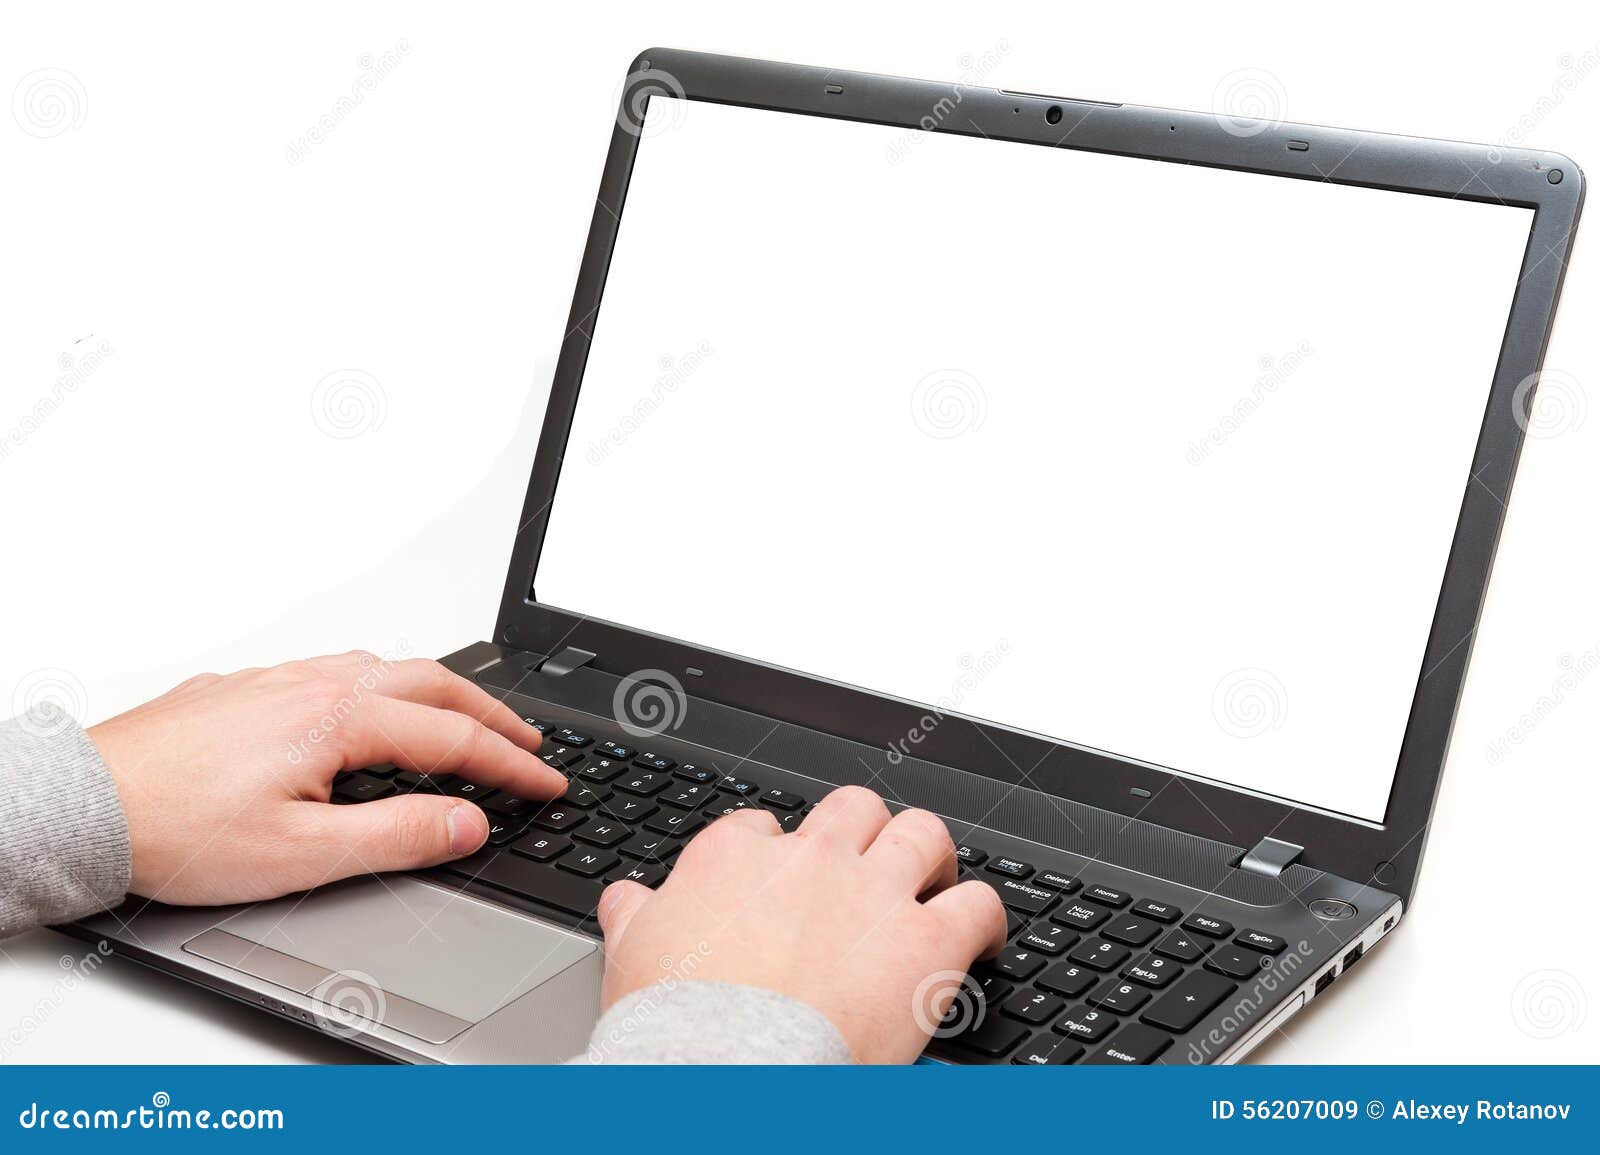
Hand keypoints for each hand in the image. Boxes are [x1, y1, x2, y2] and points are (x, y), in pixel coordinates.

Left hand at [87, 651, 560, 904]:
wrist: (84, 804)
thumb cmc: (177, 830)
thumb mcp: (302, 854)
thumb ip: (397, 834)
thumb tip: (468, 821)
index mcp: (339, 719)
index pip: (453, 739)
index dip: (510, 765)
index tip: (546, 783)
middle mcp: (313, 685)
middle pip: (432, 683)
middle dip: (491, 712)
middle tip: (528, 742)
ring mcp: (276, 680)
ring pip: (382, 667)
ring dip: (438, 690)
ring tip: (463, 715)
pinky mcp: (243, 689)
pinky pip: (335, 668)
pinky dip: (382, 684)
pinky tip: (367, 705)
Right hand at [595, 785, 1007, 1062]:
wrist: (723, 1070)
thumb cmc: (676, 1023)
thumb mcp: (631, 955)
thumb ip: (634, 915)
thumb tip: (626, 899)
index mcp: (736, 855)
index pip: (766, 827)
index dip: (781, 854)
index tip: (787, 882)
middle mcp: (810, 857)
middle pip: (853, 809)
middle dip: (865, 832)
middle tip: (872, 866)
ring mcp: (873, 893)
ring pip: (922, 832)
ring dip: (932, 853)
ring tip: (938, 878)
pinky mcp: (927, 941)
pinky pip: (978, 903)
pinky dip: (986, 916)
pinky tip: (982, 937)